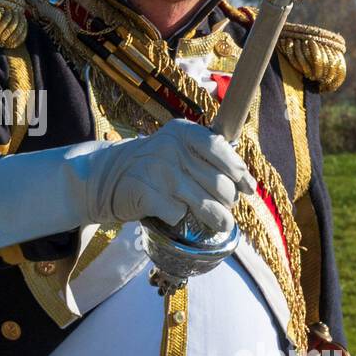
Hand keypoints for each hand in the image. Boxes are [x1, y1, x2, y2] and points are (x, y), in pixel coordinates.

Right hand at [84, 119, 254, 233]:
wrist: (106, 177)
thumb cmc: (153, 165)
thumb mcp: (176, 148)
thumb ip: (206, 157)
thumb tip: (246, 183)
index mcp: (182, 132)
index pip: (220, 149)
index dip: (238, 171)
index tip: (248, 188)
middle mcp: (171, 149)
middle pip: (218, 183)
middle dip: (229, 201)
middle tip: (227, 207)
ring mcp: (159, 172)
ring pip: (205, 204)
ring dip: (218, 218)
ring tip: (222, 223)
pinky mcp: (147, 195)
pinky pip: (179, 215)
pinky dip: (181, 220)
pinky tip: (175, 216)